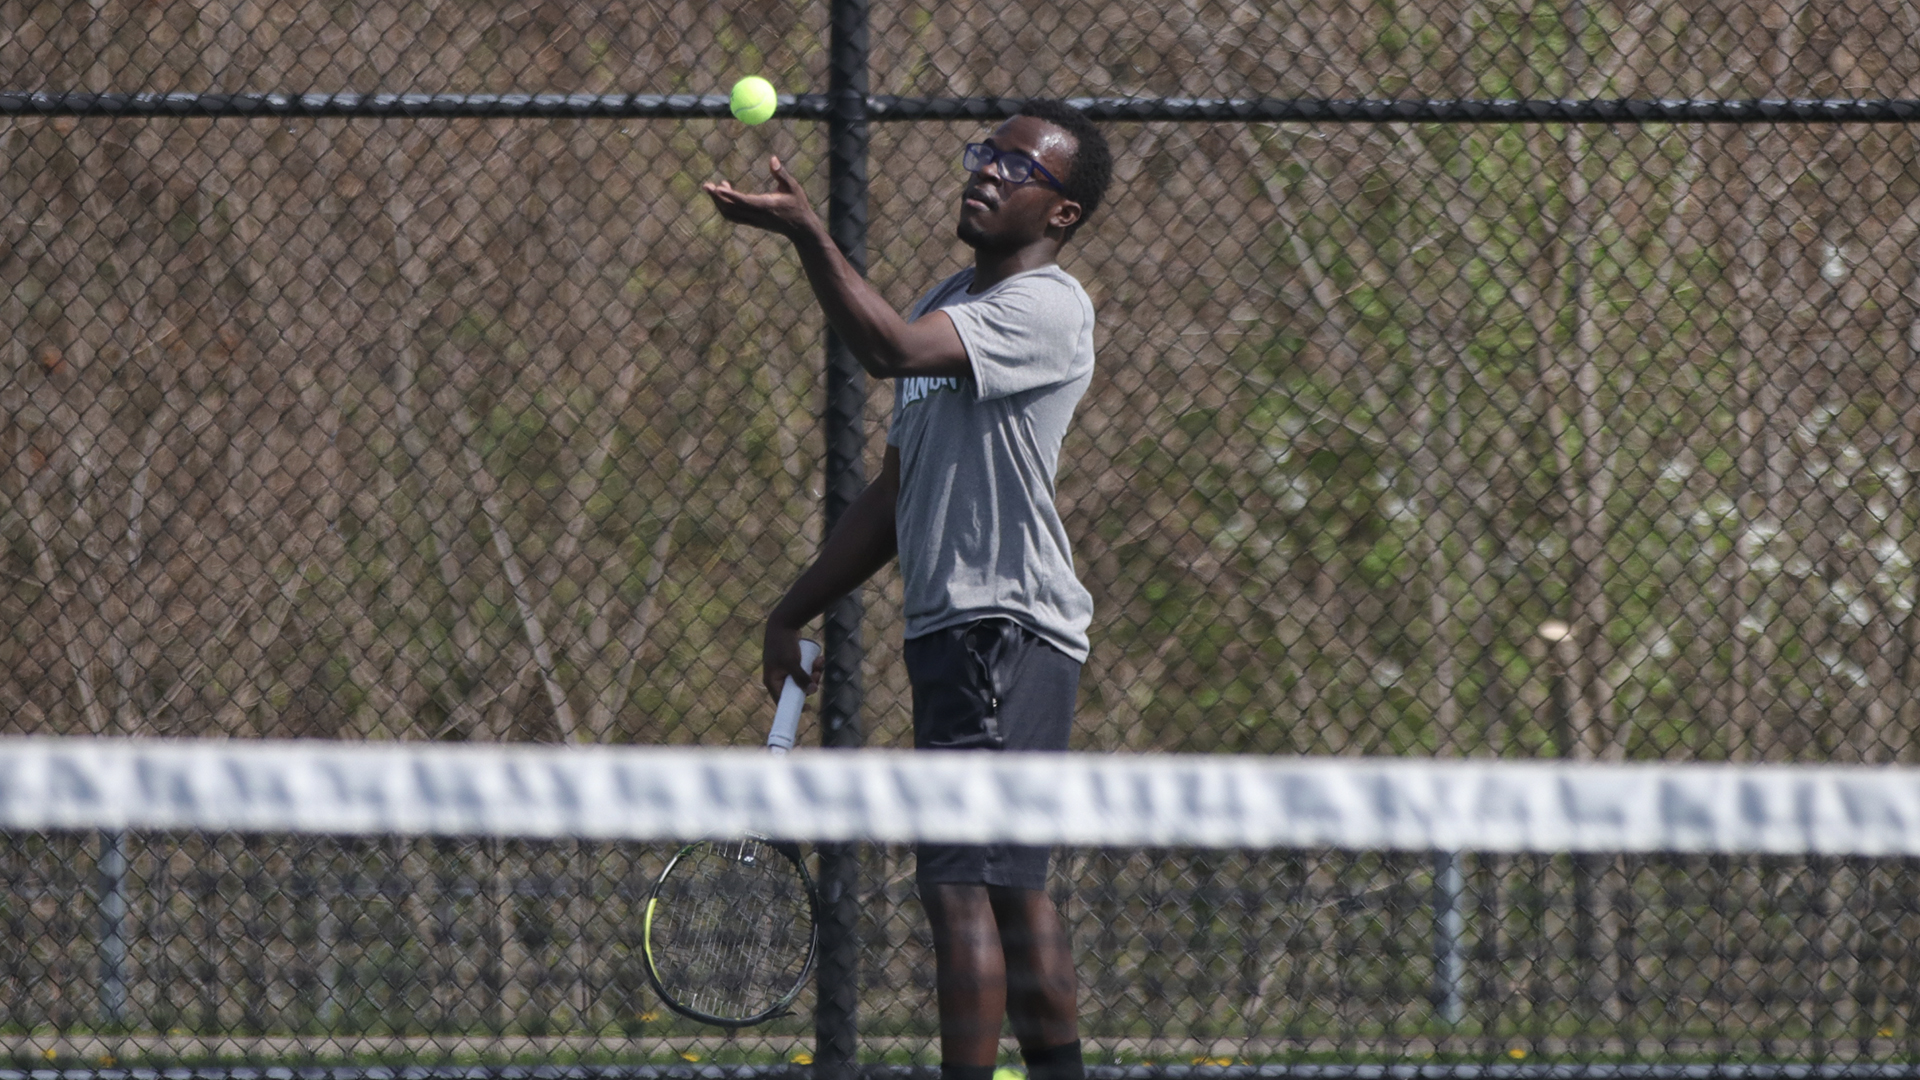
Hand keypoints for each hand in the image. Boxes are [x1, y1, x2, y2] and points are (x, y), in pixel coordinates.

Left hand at [703, 156, 819, 238]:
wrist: (800, 229)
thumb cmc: (798, 205)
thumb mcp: (793, 187)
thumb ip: (781, 174)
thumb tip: (772, 158)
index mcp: (766, 205)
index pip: (743, 201)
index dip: (729, 195)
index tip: (717, 187)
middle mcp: (757, 215)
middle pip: (731, 209)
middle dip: (717, 198)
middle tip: (707, 185)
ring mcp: (754, 221)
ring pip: (730, 215)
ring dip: (719, 203)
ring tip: (714, 188)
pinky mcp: (753, 223)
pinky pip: (734, 217)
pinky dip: (725, 208)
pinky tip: (724, 195)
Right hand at [763, 620, 822, 704]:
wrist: (783, 622)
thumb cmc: (783, 643)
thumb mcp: (792, 662)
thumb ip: (801, 678)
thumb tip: (812, 691)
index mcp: (772, 680)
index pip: (782, 700)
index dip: (795, 706)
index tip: (809, 708)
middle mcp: (778, 676)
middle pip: (797, 689)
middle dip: (809, 682)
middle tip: (817, 675)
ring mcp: (786, 669)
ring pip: (803, 678)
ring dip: (814, 673)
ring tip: (819, 662)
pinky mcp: (793, 661)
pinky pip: (805, 669)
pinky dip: (813, 666)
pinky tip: (820, 659)